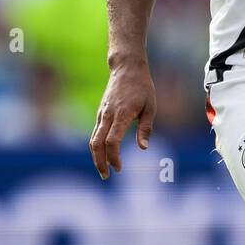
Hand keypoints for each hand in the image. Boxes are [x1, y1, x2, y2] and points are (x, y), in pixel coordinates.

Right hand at [89, 60, 156, 178]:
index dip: (113, 157)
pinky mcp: (100, 114)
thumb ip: (146, 128)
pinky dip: (97, 147)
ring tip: (104, 170)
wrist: (126, 68)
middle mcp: (108, 115)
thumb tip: (143, 148)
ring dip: (96, 157)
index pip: (111, 141)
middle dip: (100, 162)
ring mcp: (102, 114)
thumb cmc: (142, 87)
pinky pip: (95, 133)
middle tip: (106, 176)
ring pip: (93, 139)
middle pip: (96, 143)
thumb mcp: (151, 106)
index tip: (119, 168)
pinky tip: (103, 156)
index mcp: (121, 114)